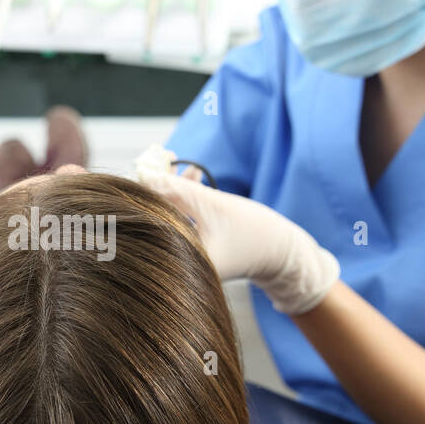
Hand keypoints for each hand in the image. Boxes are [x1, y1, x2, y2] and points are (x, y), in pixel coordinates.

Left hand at [138, 167, 339, 315]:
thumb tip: (143, 172)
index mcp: (178, 263)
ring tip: (182, 165)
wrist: (281, 253)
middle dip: (159, 187)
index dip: (145, 192)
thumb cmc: (253, 232)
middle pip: (154, 219)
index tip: (147, 166)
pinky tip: (190, 178)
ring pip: (167, 216)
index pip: (148, 223)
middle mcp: (176, 265)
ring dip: (172, 190)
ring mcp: (183, 258)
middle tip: (162, 159)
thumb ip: (177, 188)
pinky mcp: (191, 250)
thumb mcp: (213, 205)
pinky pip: (178, 220)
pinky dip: (182, 200)